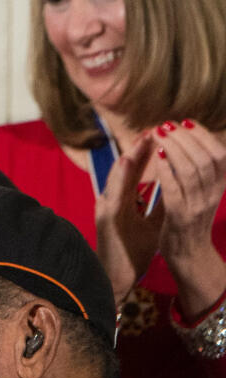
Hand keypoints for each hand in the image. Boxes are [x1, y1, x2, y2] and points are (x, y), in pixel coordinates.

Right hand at [94, 131, 162, 304]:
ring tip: (141, 139)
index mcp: (126, 202)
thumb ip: (162, 202)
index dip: (150, 152)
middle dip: (140, 148)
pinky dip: (119, 177)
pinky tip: (126, 162)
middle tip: (155, 128)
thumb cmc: (133, 252)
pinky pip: (113, 194)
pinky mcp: (104, 220)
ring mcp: (107, 209)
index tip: (165, 135)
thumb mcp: (154, 223)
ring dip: (129, 157)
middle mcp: (113, 202)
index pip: (138, 172)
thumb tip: (180, 183)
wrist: (117, 279)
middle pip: (126, 170)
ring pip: (117, 177)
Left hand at [152, 119, 225, 316]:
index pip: (219, 153)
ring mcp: (198, 206)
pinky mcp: (180, 218)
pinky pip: (175, 191)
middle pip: (206, 157)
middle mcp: (212, 194)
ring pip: (192, 170)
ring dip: (175, 149)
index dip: (203, 134)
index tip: (185, 121)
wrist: (188, 256)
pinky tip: (157, 159)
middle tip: (167, 124)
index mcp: (219, 186)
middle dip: (187, 137)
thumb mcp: (203, 194)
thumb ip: (201, 172)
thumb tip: (194, 143)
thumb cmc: (190, 221)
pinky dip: (167, 172)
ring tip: (160, 135)